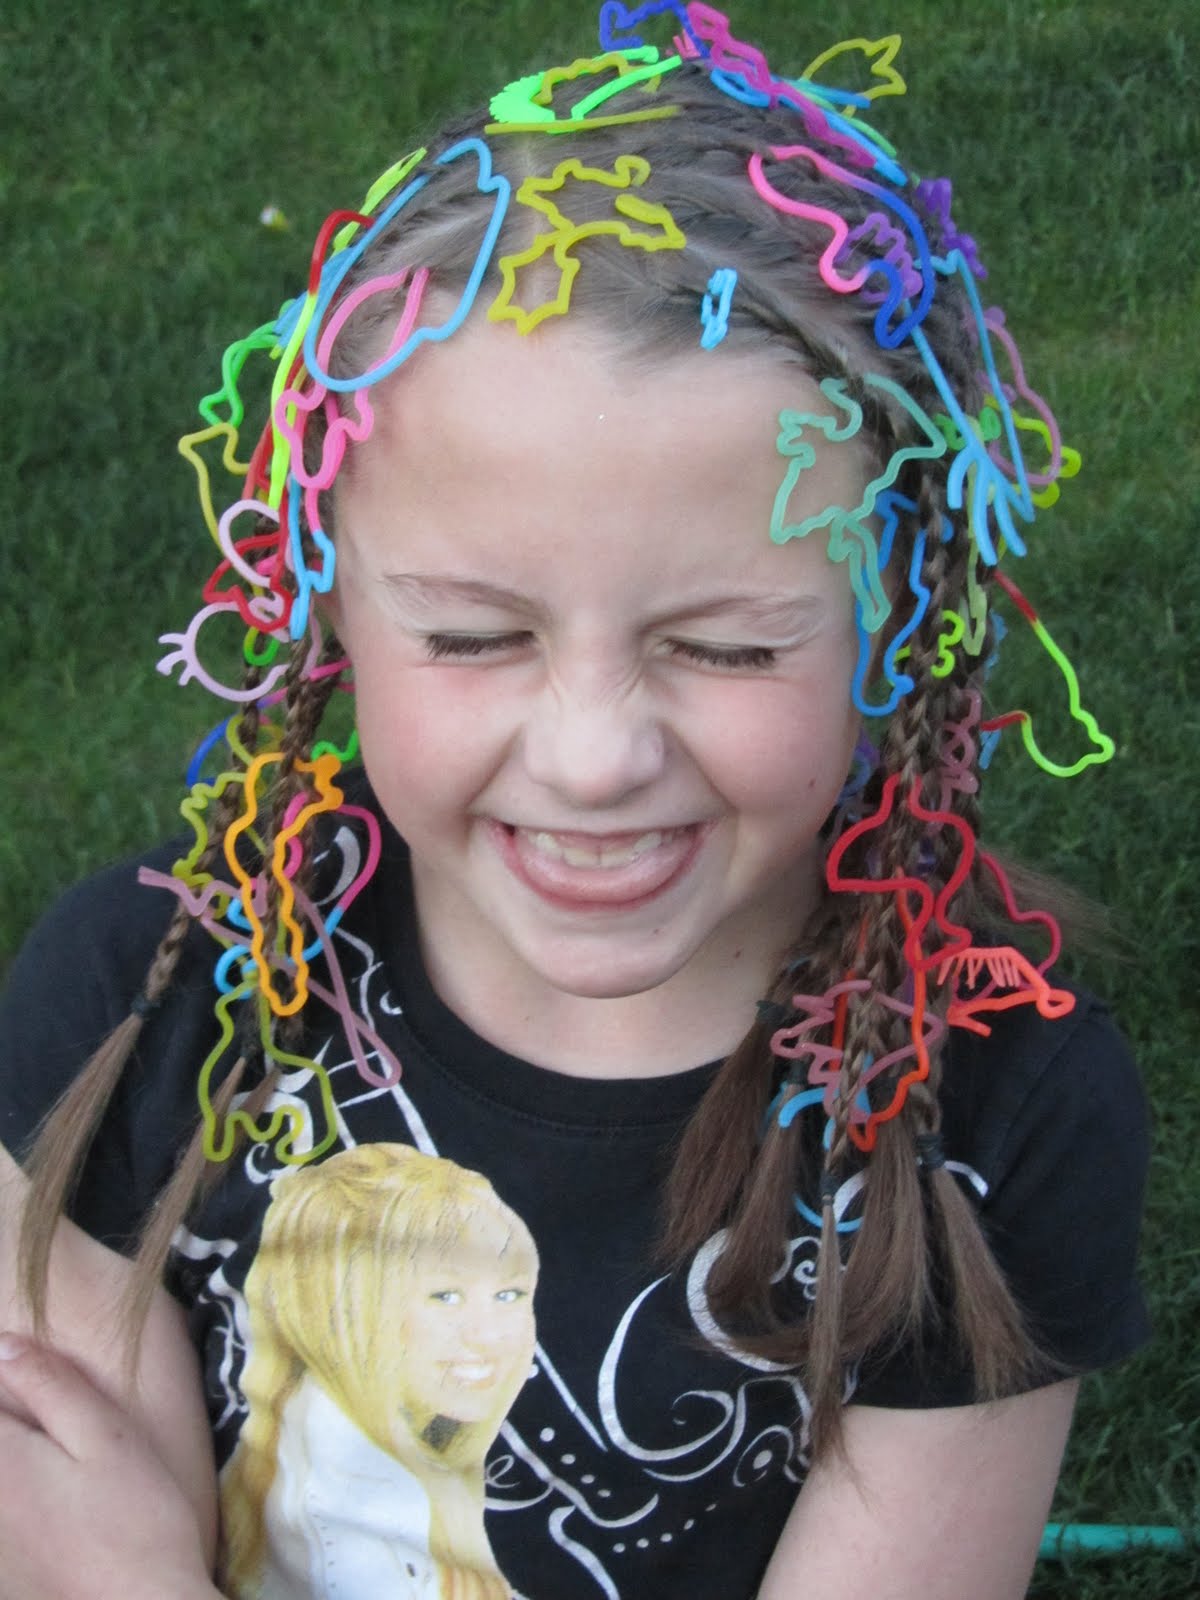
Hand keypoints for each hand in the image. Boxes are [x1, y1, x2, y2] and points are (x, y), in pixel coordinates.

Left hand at [0, 1333, 221, 1599]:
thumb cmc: (136, 1522)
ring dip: (22, 1452)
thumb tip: (5, 1345)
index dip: (8, 1376)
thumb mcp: (107, 1438)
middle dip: (16, 1418)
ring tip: (74, 1477)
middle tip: (54, 1415)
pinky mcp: (3, 1574)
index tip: (26, 1366)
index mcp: (1, 1460)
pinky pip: (8, 1518)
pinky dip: (25, 1499)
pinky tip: (65, 1508)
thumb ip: (52, 1387)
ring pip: (4, 1471)